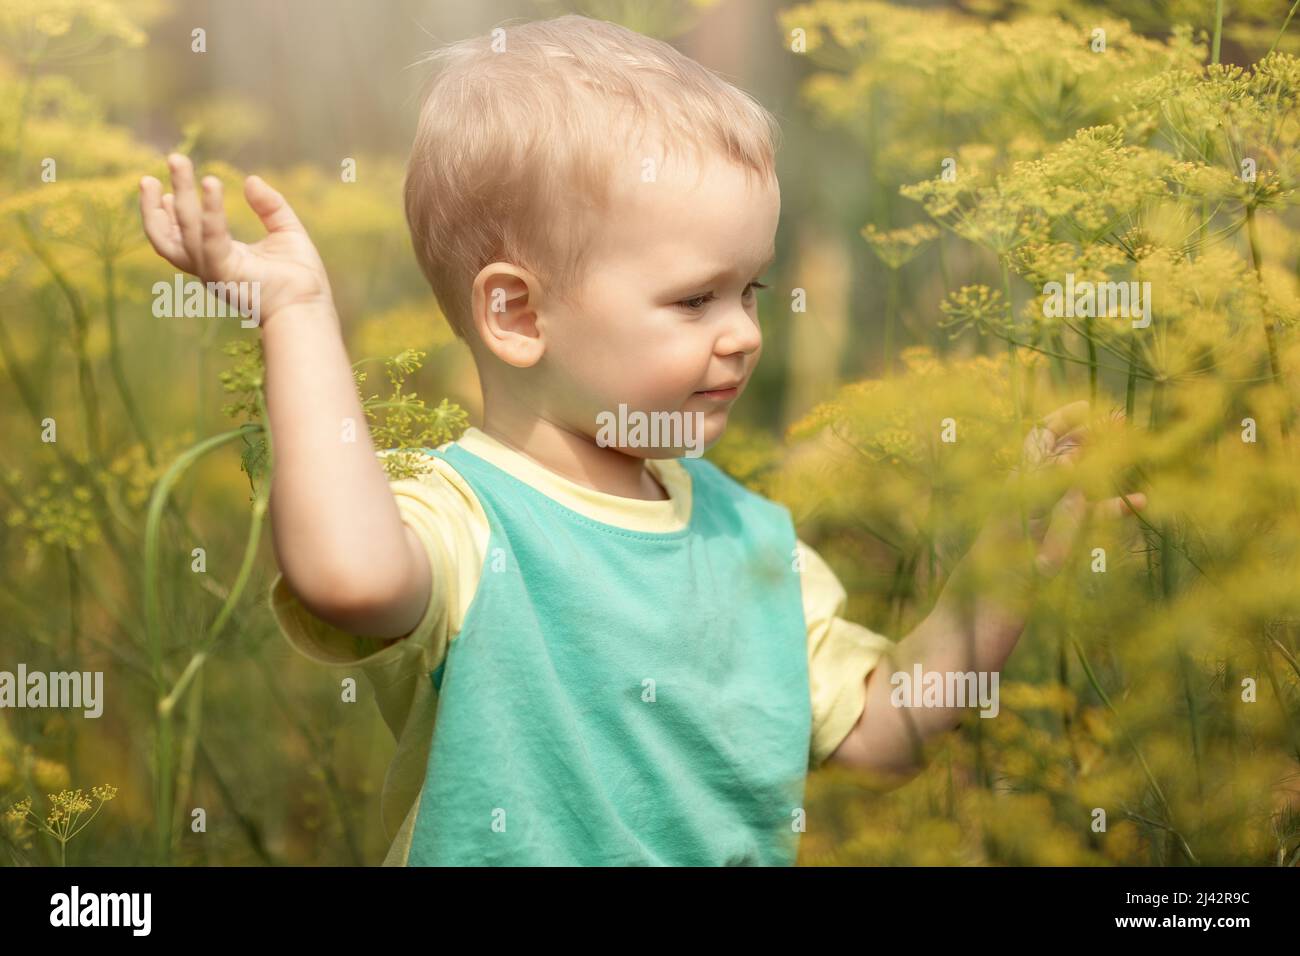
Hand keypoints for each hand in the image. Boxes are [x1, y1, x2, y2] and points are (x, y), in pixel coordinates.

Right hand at [139, 154, 333, 323]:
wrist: (310, 308)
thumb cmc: (301, 278)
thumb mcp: (287, 232)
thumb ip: (270, 206)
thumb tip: (250, 180)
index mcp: (219, 258)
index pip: (181, 236)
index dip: (168, 213)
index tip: (165, 190)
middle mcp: (208, 266)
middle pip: (170, 232)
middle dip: (159, 198)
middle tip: (171, 159)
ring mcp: (213, 271)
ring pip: (183, 230)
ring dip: (179, 194)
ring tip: (177, 160)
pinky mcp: (224, 273)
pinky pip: (211, 239)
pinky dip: (209, 212)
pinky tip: (211, 184)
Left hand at [1000, 399, 1147, 578]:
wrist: (985, 609)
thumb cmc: (995, 567)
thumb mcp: (1017, 524)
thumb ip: (1044, 493)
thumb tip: (1067, 458)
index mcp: (1021, 483)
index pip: (1041, 438)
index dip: (1062, 419)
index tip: (1087, 407)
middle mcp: (1036, 494)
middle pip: (1067, 453)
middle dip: (1092, 434)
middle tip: (1121, 419)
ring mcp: (1051, 516)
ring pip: (1082, 482)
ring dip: (1105, 464)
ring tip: (1130, 447)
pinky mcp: (1063, 540)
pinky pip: (1092, 519)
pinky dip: (1113, 509)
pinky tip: (1139, 503)